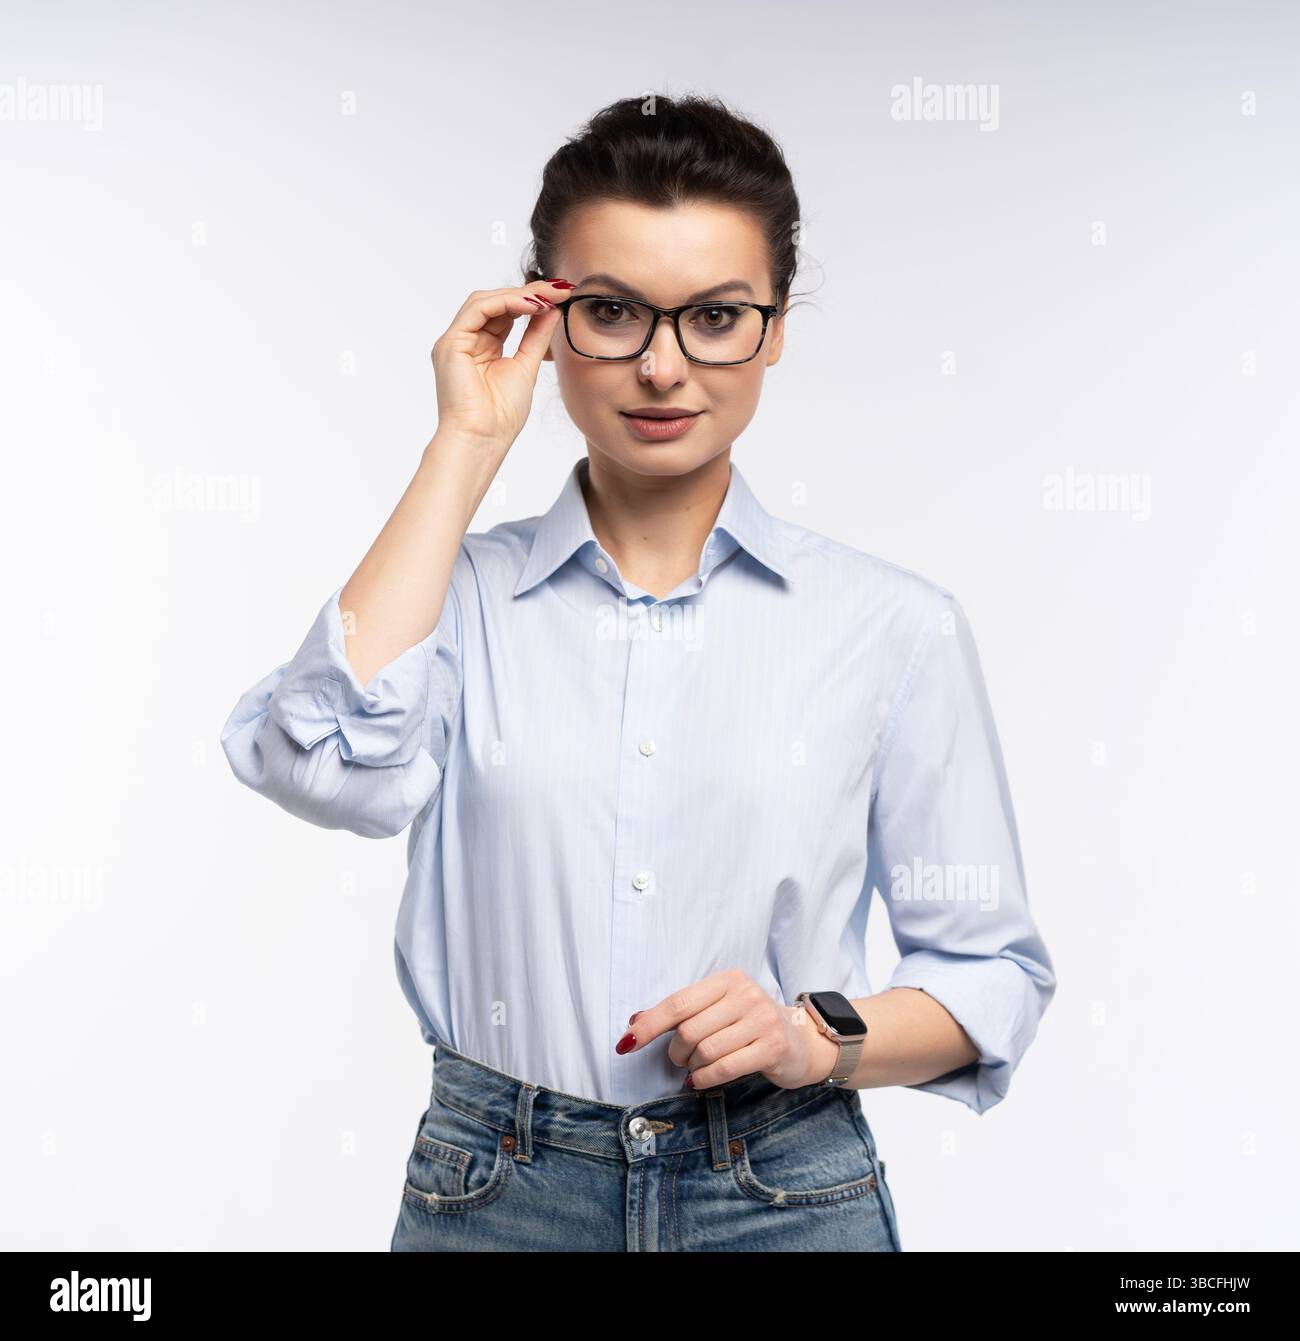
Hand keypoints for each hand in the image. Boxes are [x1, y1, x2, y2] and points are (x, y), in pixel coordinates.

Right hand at [429, 279, 570, 450]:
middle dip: (529, 293)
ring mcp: (455, 341)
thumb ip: (536, 337)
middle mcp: (465, 341)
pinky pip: (477, 309)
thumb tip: (552, 309)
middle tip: (560, 289)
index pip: (505, 313)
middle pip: (495, 302)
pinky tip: (531, 305)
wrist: (483, 440)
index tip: (561, 296)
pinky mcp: (450, 343)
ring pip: (485, 300)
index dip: (532, 301)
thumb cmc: (501, 416)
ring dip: (519, 294)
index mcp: (481, 348)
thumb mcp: (526, 366)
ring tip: (548, 296)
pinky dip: (505, 302)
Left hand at [617, 969, 840, 1090]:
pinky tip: (699, 1082)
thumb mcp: (718, 1009)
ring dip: (691, 1067)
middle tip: (679, 1059)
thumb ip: (681, 1013)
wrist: (801, 1042)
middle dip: (675, 1052)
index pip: (678, 1003)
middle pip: (688, 1031)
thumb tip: (633, 1023)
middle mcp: (746, 994)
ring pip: (704, 1051)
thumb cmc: (748, 1025)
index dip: (649, 1025)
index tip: (626, 1044)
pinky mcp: (772, 1047)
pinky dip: (704, 1080)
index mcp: (727, 979)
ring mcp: (761, 1020)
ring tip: (695, 1069)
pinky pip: (724, 1068)